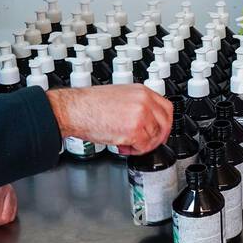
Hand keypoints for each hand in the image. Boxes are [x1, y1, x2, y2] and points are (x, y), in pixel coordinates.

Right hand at [46, 84, 172, 155]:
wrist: (75, 109)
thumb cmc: (89, 104)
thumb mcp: (120, 96)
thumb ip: (136, 104)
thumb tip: (144, 119)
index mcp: (142, 91)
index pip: (166, 108)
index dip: (164, 123)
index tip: (160, 131)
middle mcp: (144, 102)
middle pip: (165, 124)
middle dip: (157, 137)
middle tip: (147, 143)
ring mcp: (141, 115)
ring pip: (154, 137)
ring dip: (142, 145)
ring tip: (127, 144)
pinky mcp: (134, 130)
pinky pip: (144, 147)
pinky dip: (135, 151)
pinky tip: (123, 147)